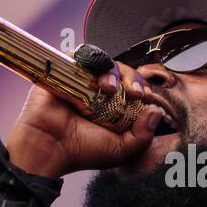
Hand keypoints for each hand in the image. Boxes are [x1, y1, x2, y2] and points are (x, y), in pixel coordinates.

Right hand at [4, 50, 163, 178]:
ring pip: (104, 61)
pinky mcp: (63, 71)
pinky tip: (95, 83)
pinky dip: (92, 62)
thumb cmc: (81, 151)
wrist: (49, 148)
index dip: (142, 88)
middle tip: (134, 94)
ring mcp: (80, 79)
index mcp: (112, 106)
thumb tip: (157, 111)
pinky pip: (81, 55)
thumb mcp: (121, 150)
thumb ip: (143, 135)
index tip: (145, 99)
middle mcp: (97, 90)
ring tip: (111, 89)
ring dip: (113, 71)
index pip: (133, 86)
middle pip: (122, 70)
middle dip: (133, 78)